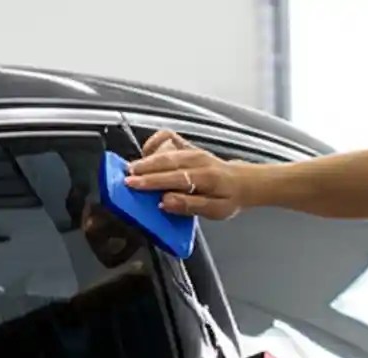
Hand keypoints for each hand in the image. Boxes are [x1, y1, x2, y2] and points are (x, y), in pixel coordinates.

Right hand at [124, 130, 245, 219]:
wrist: (242, 182)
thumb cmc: (228, 198)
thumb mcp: (215, 211)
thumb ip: (190, 206)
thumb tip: (166, 202)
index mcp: (207, 177)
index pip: (175, 178)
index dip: (152, 181)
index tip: (134, 185)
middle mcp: (198, 160)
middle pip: (167, 162)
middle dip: (144, 169)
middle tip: (126, 177)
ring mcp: (192, 151)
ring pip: (165, 150)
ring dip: (146, 159)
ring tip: (131, 169)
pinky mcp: (187, 146)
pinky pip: (168, 137)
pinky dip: (155, 142)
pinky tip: (147, 154)